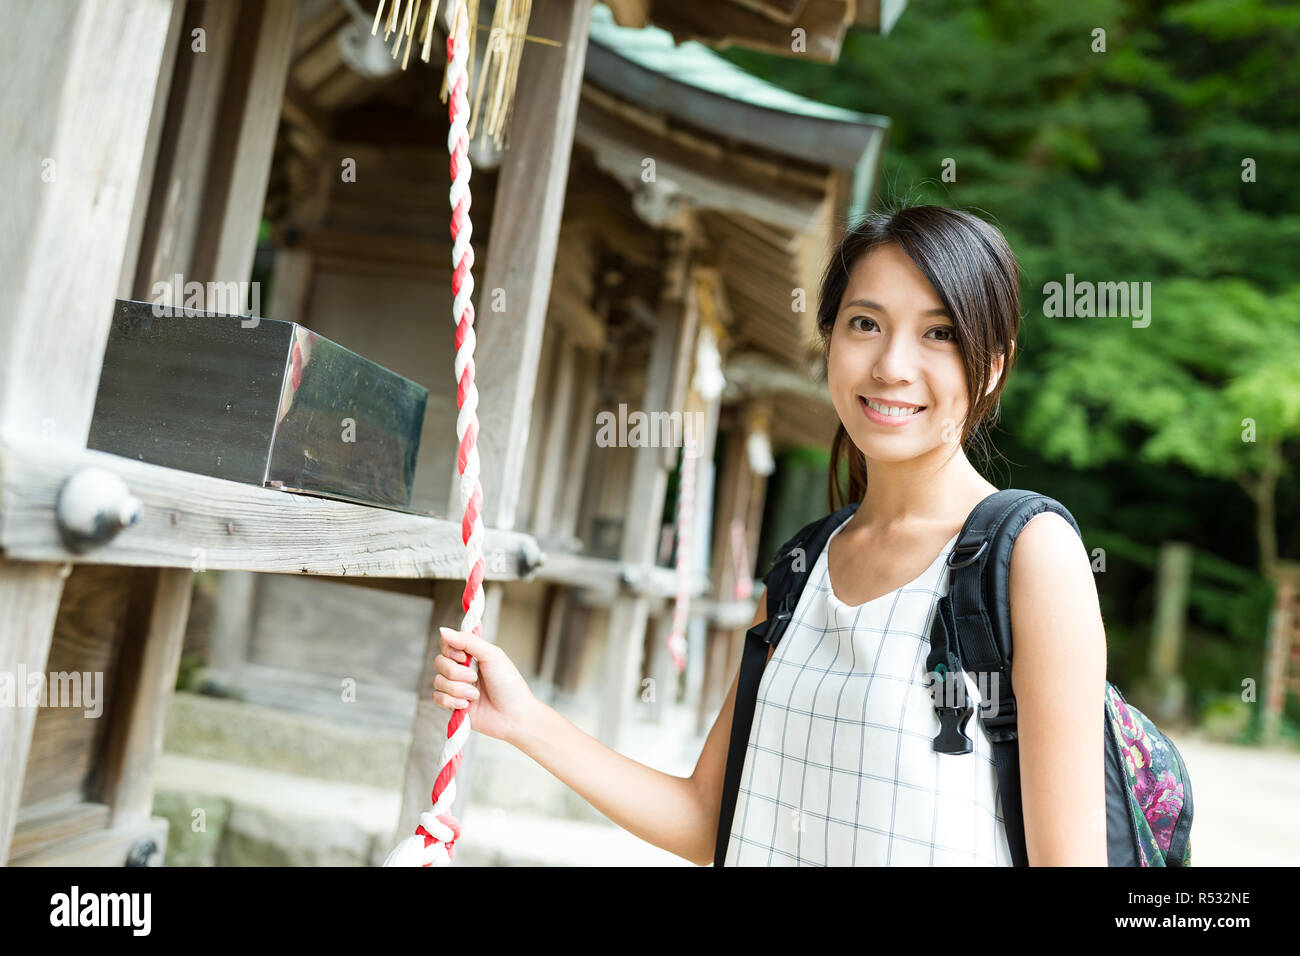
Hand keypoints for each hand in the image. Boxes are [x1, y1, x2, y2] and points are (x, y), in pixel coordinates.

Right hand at [433, 626, 536, 743]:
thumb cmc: (508, 684)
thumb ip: (468, 641)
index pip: (447, 645)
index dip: (451, 650)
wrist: (514, 715)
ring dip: (457, 689)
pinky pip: (437, 698)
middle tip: (474, 678)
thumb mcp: (492, 655)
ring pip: (437, 681)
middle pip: (439, 662)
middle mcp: (461, 670)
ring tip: (475, 695)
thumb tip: (443, 631)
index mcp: (471, 655)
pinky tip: (467, 705)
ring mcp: (456, 687)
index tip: (464, 656)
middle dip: (456, 672)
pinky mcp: (452, 705)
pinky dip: (451, 701)